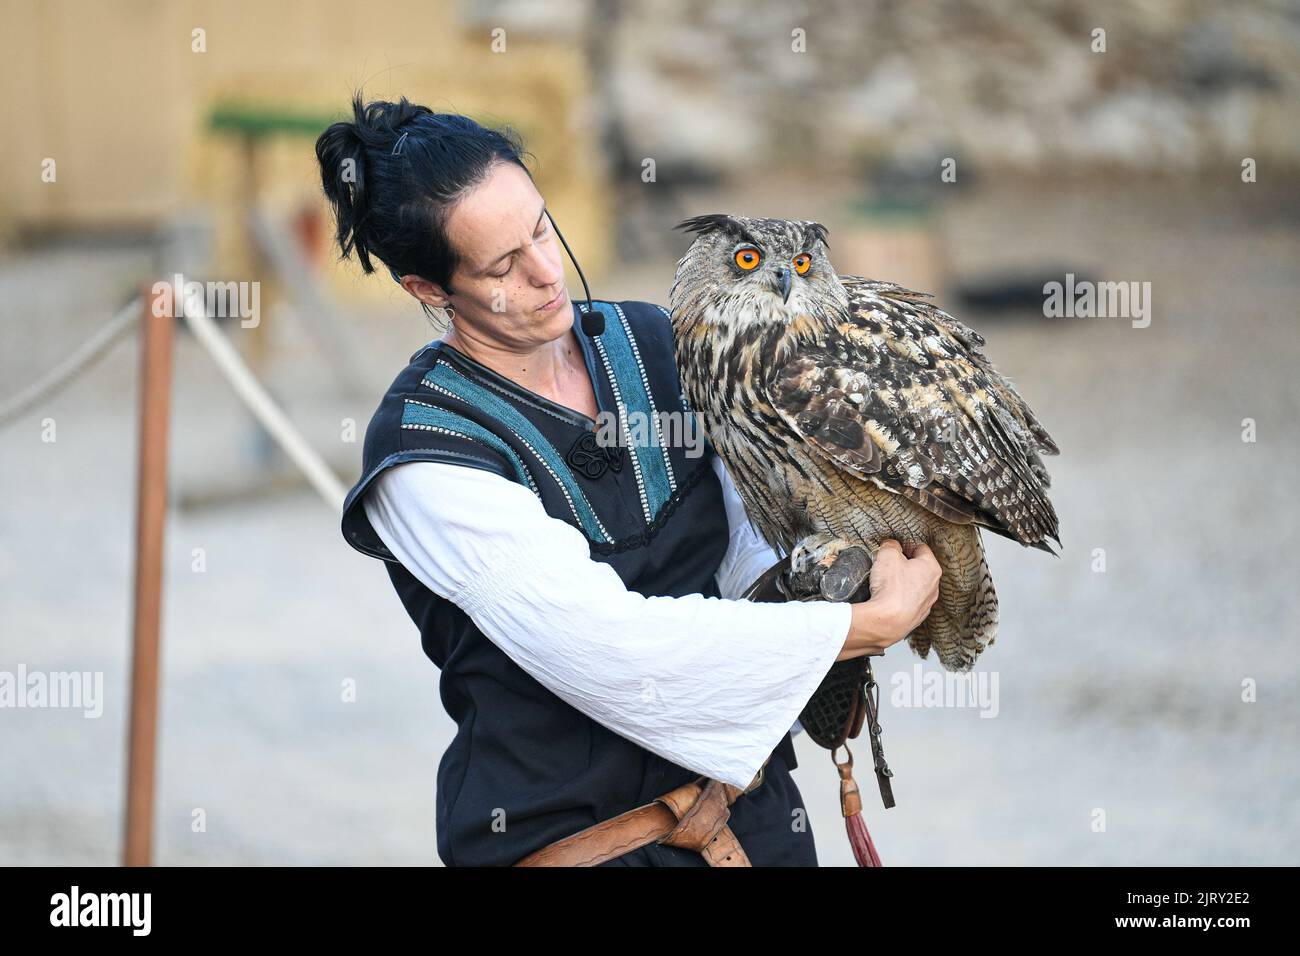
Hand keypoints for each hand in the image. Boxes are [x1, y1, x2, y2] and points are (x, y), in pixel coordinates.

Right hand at [837, 539, 941, 659]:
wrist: (887, 621)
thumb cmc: (891, 589)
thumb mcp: (887, 555)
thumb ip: (891, 546)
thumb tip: (891, 546)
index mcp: (931, 568)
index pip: (921, 548)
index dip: (906, 545)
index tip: (895, 548)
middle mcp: (934, 586)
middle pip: (919, 568)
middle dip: (903, 565)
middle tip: (888, 566)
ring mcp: (926, 604)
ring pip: (914, 587)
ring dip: (902, 583)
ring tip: (886, 584)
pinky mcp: (916, 617)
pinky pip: (908, 602)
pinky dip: (899, 599)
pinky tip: (887, 599)